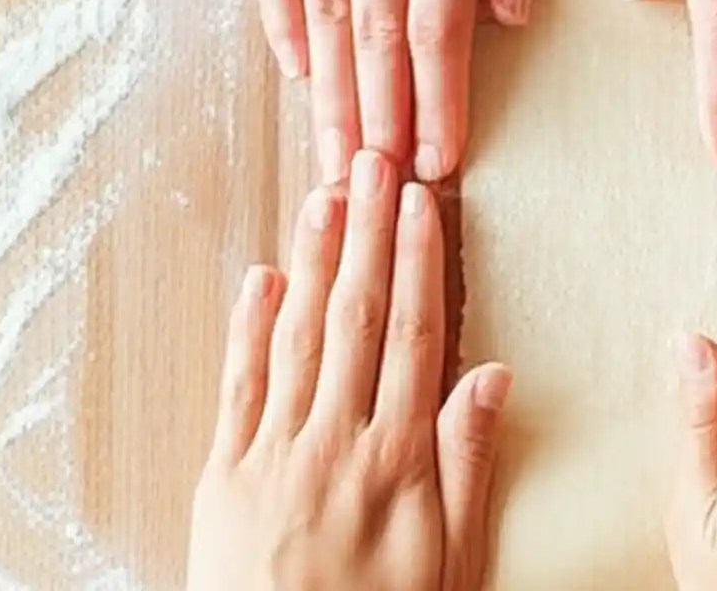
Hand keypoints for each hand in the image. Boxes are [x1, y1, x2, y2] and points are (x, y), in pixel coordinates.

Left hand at [187, 152, 511, 589]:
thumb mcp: (450, 555)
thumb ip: (468, 460)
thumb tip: (493, 374)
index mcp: (397, 458)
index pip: (412, 335)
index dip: (418, 262)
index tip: (419, 205)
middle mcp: (335, 440)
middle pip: (355, 316)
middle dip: (366, 233)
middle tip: (371, 164)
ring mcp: (273, 453)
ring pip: (297, 336)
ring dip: (312, 259)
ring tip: (325, 195)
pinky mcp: (224, 474)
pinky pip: (238, 387)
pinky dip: (248, 328)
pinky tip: (262, 277)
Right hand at [244, 0, 563, 181]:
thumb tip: (514, 12)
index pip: (438, 35)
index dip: (436, 106)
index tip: (436, 160)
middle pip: (375, 40)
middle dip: (378, 121)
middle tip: (378, 180)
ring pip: (323, 12)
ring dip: (330, 91)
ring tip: (336, 152)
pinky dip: (281, 16)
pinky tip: (297, 66)